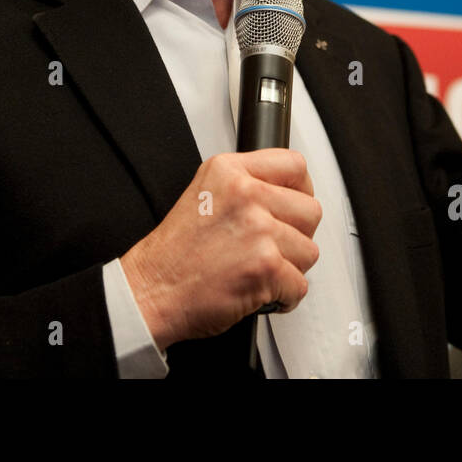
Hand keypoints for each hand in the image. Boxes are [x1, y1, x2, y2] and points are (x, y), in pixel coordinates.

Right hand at [120, 148, 321, 350]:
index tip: (294, 205)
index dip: (301, 190)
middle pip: (310, 210)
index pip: (293, 164)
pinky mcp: (266, 265)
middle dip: (298, 235)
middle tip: (274, 247)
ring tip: (260, 270)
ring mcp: (257, 229)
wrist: (152, 289)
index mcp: (229, 171)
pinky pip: (300, 285)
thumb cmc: (174, 253)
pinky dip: (284, 297)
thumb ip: (244, 185)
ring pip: (309, 250)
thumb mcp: (203, 193)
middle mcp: (245, 194)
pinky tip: (260, 291)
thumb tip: (286, 194)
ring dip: (290, 268)